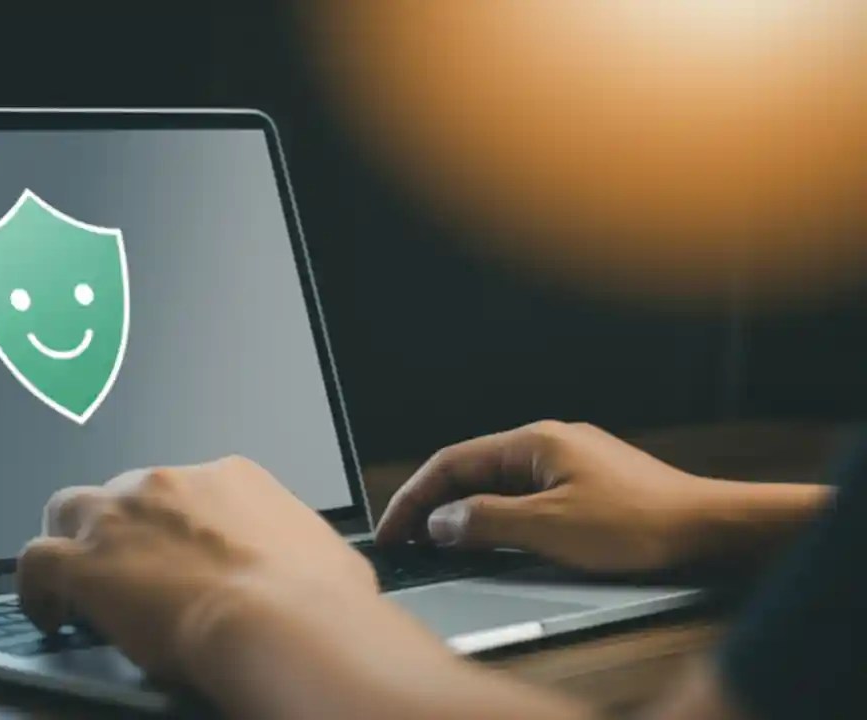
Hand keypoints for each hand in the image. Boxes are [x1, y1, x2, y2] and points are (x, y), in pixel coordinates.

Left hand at [19, 454, 591, 719]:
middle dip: (121, 527)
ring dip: (72, 542)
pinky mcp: (86, 561)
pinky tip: (47, 613)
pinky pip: (36, 562)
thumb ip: (301, 553)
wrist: (280, 622)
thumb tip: (315, 571)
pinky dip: (36, 587)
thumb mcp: (325, 559)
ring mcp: (122, 517)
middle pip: (123, 493)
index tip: (176, 553)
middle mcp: (168, 484)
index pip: (182, 489)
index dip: (172, 524)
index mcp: (229, 478)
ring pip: (69, 510)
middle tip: (129, 570)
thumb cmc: (316, 601)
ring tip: (75, 582)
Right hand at [377, 420, 825, 571]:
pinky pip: (525, 493)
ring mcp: (568, 460)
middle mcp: (547, 442)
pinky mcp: (586, 483)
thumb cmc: (637, 523)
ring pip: (498, 483)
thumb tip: (441, 521)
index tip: (392, 528)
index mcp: (532, 441)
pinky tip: (494, 539)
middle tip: (408, 539)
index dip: (414, 496)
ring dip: (465, 511)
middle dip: (434, 503)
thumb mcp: (548, 527)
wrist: (710, 527)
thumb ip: (486, 521)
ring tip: (441, 544)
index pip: (451, 461)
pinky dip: (498, 515)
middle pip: (472, 469)